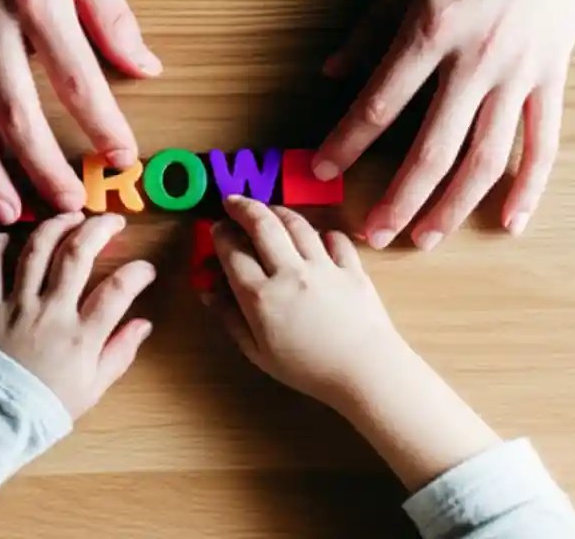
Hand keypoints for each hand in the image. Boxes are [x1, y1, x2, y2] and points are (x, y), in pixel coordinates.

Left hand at [0, 213, 155, 418]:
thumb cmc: (47, 405)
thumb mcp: (93, 388)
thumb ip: (120, 352)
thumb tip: (144, 324)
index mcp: (81, 336)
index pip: (117, 290)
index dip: (137, 273)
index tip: (145, 268)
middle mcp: (50, 312)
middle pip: (77, 255)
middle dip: (98, 229)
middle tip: (111, 221)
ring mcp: (16, 306)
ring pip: (36, 251)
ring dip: (56, 225)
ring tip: (70, 216)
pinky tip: (9, 235)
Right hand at [206, 196, 397, 408]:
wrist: (365, 372)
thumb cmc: (309, 370)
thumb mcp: (259, 353)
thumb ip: (231, 320)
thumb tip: (208, 293)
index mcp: (262, 297)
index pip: (233, 252)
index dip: (220, 236)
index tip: (216, 229)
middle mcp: (290, 273)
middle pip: (262, 225)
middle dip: (243, 207)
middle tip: (232, 201)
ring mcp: (324, 266)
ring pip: (297, 224)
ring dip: (278, 211)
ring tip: (268, 210)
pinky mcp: (351, 267)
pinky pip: (334, 238)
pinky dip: (322, 233)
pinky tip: (315, 238)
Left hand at [314, 0, 574, 249]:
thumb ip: (370, 29)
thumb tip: (331, 73)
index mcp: (431, 32)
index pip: (379, 103)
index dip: (347, 142)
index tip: (322, 170)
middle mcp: (475, 62)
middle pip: (433, 149)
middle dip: (400, 199)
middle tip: (375, 234)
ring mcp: (519, 76)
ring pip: (486, 159)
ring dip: (454, 206)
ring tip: (426, 239)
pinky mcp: (551, 79)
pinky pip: (542, 144)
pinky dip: (528, 188)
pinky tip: (510, 222)